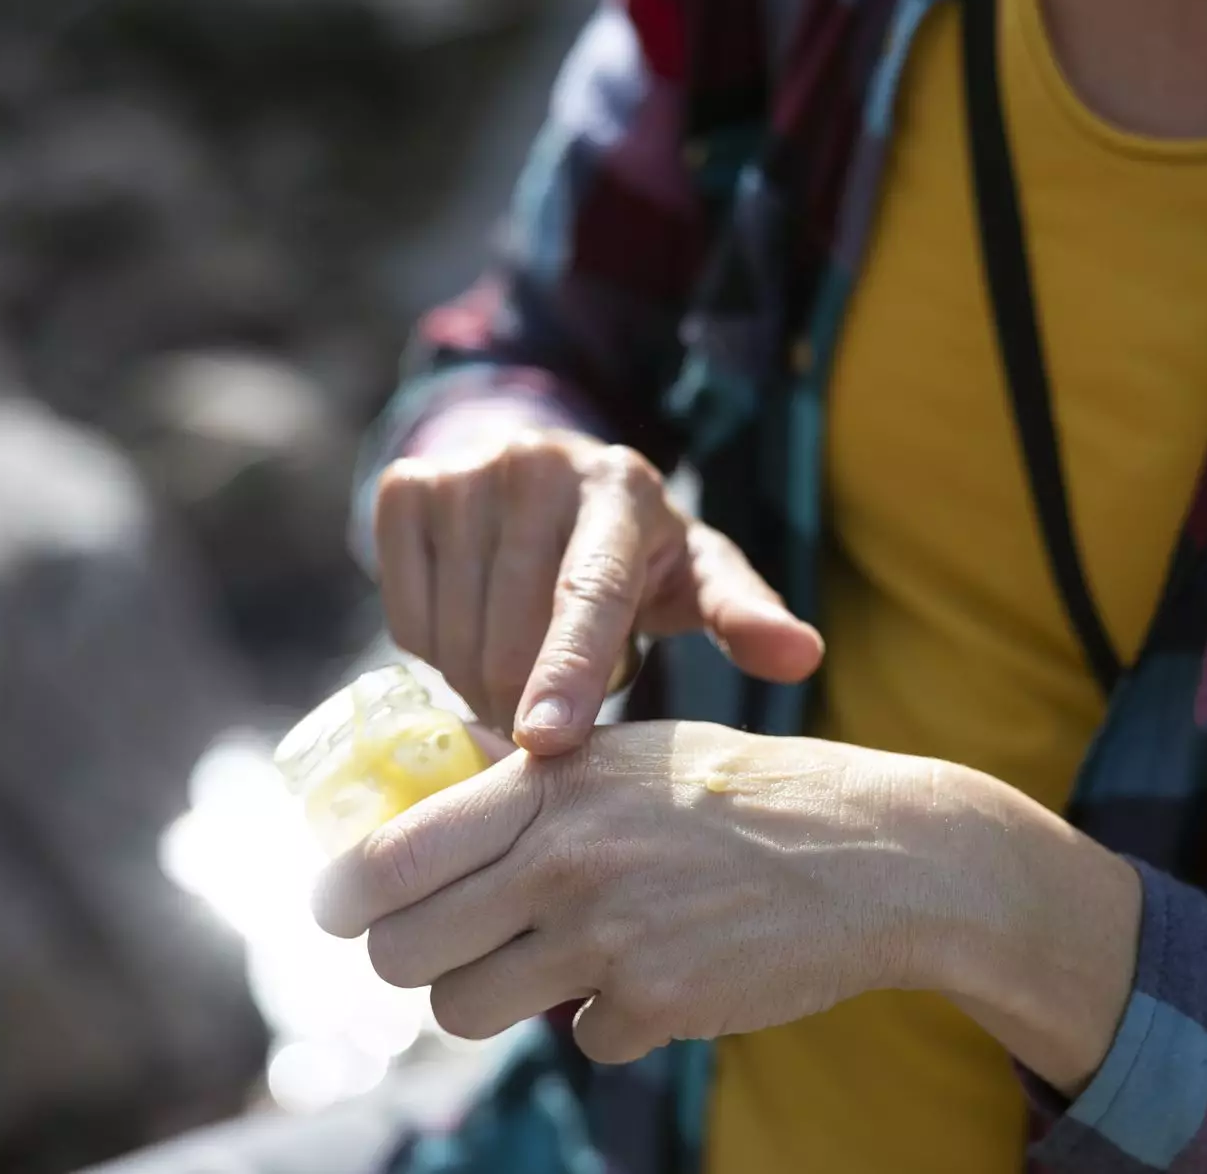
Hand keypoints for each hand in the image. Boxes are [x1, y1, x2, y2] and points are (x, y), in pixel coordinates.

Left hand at [314, 722, 951, 1063]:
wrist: (872, 853)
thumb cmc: (742, 794)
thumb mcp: (627, 753)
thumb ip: (527, 776)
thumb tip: (424, 789)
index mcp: (547, 782)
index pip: (390, 856)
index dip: (344, 895)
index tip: (337, 909)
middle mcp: (563, 857)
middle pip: (403, 953)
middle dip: (410, 961)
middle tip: (440, 951)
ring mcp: (607, 936)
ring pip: (465, 1010)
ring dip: (493, 998)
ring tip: (545, 964)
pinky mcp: (655, 1005)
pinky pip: (577, 1038)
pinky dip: (607, 1019)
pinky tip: (657, 972)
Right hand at [372, 430, 822, 754]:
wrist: (542, 476)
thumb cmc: (635, 552)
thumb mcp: (696, 575)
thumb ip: (745, 615)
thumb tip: (802, 655)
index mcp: (622, 487)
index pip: (591, 594)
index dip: (570, 671)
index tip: (545, 742)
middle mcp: (537, 464)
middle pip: (512, 633)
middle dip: (527, 705)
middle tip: (554, 723)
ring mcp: (462, 470)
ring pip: (452, 635)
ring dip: (481, 682)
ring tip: (522, 665)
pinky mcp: (404, 486)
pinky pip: (407, 618)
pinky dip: (436, 650)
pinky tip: (474, 628)